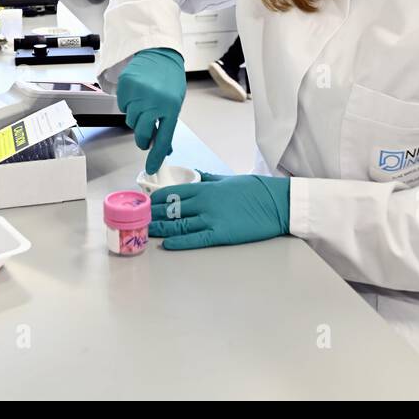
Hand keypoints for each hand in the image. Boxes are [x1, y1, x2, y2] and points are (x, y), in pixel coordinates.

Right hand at [115, 48, 185, 173]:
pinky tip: (137, 94)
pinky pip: (123, 107)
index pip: (163, 139)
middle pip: (142, 134)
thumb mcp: (175, 102)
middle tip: (145, 132)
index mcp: (171, 108)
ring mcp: (139, 94)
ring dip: (136, 117)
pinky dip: (128, 104)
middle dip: (143, 138)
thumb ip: (168, 124)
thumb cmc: (169, 79)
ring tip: (144, 102)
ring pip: (131, 121)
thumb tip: (166, 149)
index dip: (156, 157)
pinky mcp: (126, 87)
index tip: (152, 168)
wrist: (159, 54)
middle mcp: (155, 102)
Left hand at [149, 173, 289, 249]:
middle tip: (140, 219)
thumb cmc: (257, 190)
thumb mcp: (230, 179)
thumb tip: (197, 174)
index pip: (175, 192)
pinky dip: (180, 242)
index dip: (158, 198)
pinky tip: (167, 245)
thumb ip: (210, 178)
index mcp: (207, 187)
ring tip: (146, 232)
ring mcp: (212, 218)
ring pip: (179, 225)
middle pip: (173, 209)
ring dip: (161, 229)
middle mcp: (205, 202)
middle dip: (155, 215)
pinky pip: (195, 239)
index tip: (147, 202)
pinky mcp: (221, 234)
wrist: (278, 203)